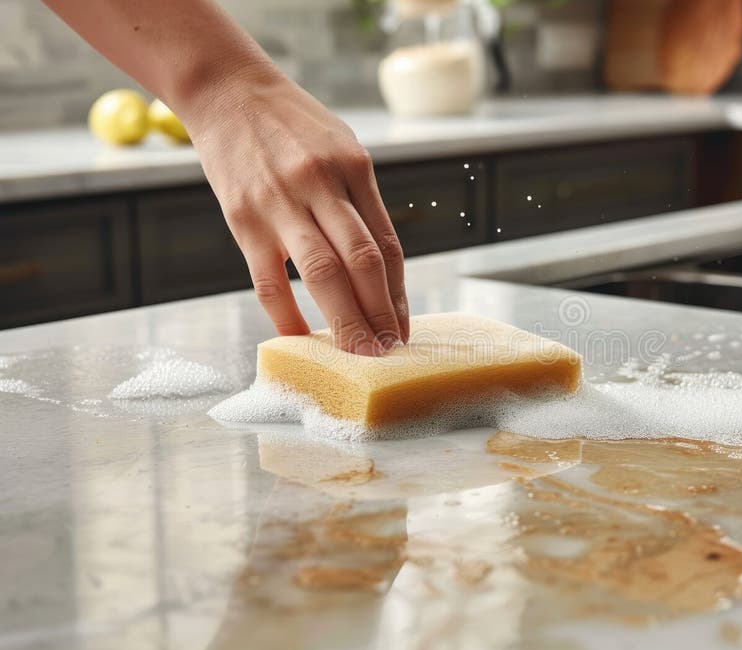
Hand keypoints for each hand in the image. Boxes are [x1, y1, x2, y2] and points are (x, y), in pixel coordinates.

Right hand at [183, 67, 408, 355]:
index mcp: (355, 169)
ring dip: (344, 320)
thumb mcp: (342, 148)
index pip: (386, 245)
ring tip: (357, 354)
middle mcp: (322, 185)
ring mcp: (280, 202)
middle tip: (386, 352)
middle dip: (378, 314)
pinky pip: (267, 279)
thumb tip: (381, 267)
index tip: (402, 329)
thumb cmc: (293, 125)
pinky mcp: (243, 217)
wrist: (228, 91)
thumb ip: (361, 202)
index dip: (398, 294)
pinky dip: (285, 314)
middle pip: (361, 262)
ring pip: (321, 273)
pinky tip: (298, 338)